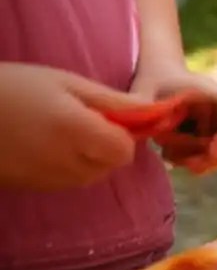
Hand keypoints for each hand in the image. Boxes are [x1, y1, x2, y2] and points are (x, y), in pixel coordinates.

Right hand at [0, 63, 152, 190]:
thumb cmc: (12, 87)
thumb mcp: (64, 82)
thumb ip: (110, 100)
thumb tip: (150, 110)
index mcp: (76, 132)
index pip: (124, 151)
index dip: (125, 135)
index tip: (112, 118)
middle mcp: (63, 162)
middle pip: (109, 167)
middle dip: (108, 147)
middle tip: (85, 121)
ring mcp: (43, 180)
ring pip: (88, 178)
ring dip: (89, 159)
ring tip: (62, 130)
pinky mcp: (27, 188)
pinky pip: (63, 183)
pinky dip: (66, 168)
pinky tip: (44, 145)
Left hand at [131, 69, 216, 174]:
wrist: (160, 74)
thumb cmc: (151, 81)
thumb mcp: (142, 95)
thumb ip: (146, 111)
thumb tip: (157, 131)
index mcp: (211, 90)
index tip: (211, 151)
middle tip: (191, 168)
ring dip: (207, 162)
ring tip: (174, 159)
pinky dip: (200, 161)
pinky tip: (174, 156)